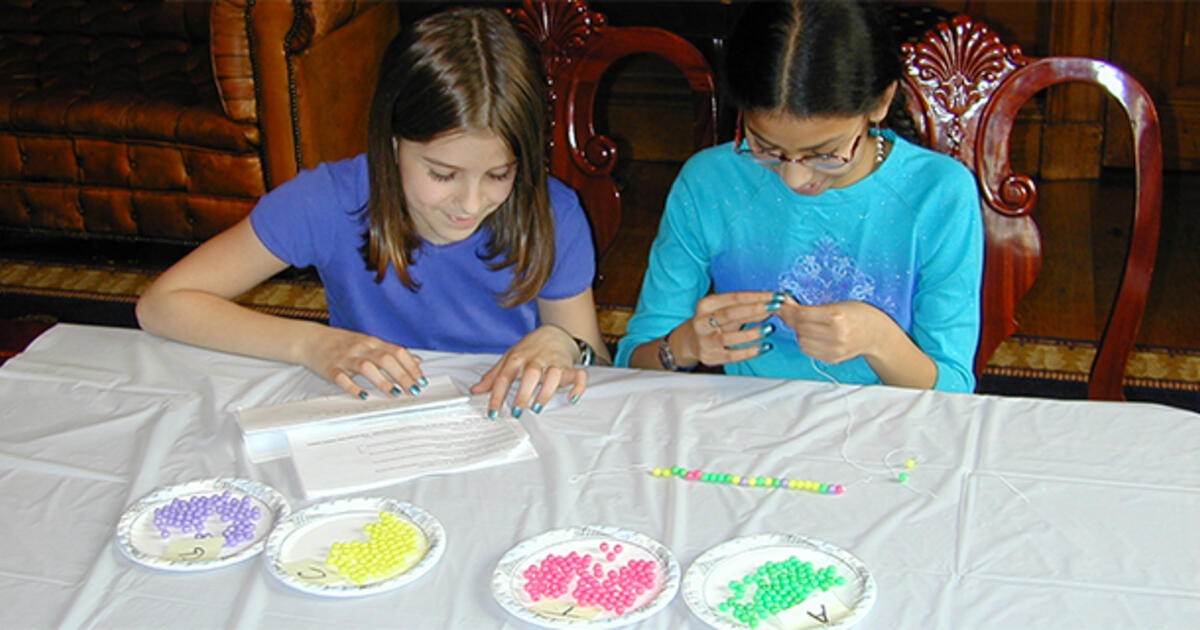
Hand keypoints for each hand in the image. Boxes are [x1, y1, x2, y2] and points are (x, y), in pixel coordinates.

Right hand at [298, 326, 425, 398]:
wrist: (312, 339)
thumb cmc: (343, 343)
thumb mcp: (370, 343)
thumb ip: (392, 352)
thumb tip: (416, 360)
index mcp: (372, 342)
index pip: (397, 352)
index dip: (410, 366)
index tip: (421, 380)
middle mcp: (361, 348)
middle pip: (385, 359)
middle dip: (401, 375)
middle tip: (413, 390)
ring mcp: (345, 358)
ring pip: (366, 367)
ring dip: (382, 381)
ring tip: (394, 394)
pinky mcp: (331, 369)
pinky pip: (342, 378)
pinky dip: (353, 387)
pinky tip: (364, 396)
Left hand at [471, 324, 587, 417]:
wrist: (554, 332)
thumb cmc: (529, 350)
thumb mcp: (508, 359)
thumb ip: (493, 376)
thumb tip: (475, 391)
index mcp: (517, 358)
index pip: (505, 377)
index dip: (497, 395)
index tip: (493, 413)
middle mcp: (536, 360)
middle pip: (530, 374)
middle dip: (523, 393)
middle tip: (517, 412)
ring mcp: (554, 362)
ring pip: (553, 375)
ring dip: (546, 392)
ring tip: (537, 408)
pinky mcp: (569, 367)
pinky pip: (579, 376)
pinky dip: (578, 387)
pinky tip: (572, 398)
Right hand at [671, 291, 782, 367]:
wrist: (690, 342)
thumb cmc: (714, 322)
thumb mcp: (723, 310)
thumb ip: (745, 307)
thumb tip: (772, 303)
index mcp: (706, 305)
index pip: (734, 297)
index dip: (756, 297)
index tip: (776, 296)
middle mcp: (702, 322)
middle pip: (730, 314)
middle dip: (755, 310)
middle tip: (776, 308)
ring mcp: (705, 340)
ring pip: (730, 337)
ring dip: (752, 333)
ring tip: (769, 329)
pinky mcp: (710, 357)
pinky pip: (732, 356)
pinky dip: (749, 352)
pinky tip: (763, 347)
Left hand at [775, 299, 888, 363]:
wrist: (876, 334)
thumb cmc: (857, 314)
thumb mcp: (836, 304)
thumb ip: (811, 307)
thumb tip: (784, 304)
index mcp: (836, 315)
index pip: (801, 314)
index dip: (787, 309)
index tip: (780, 304)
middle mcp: (836, 334)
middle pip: (800, 328)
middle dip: (791, 320)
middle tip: (790, 313)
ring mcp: (835, 349)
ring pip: (801, 341)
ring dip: (799, 332)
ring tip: (807, 324)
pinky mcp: (833, 358)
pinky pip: (809, 350)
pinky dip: (806, 342)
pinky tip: (813, 335)